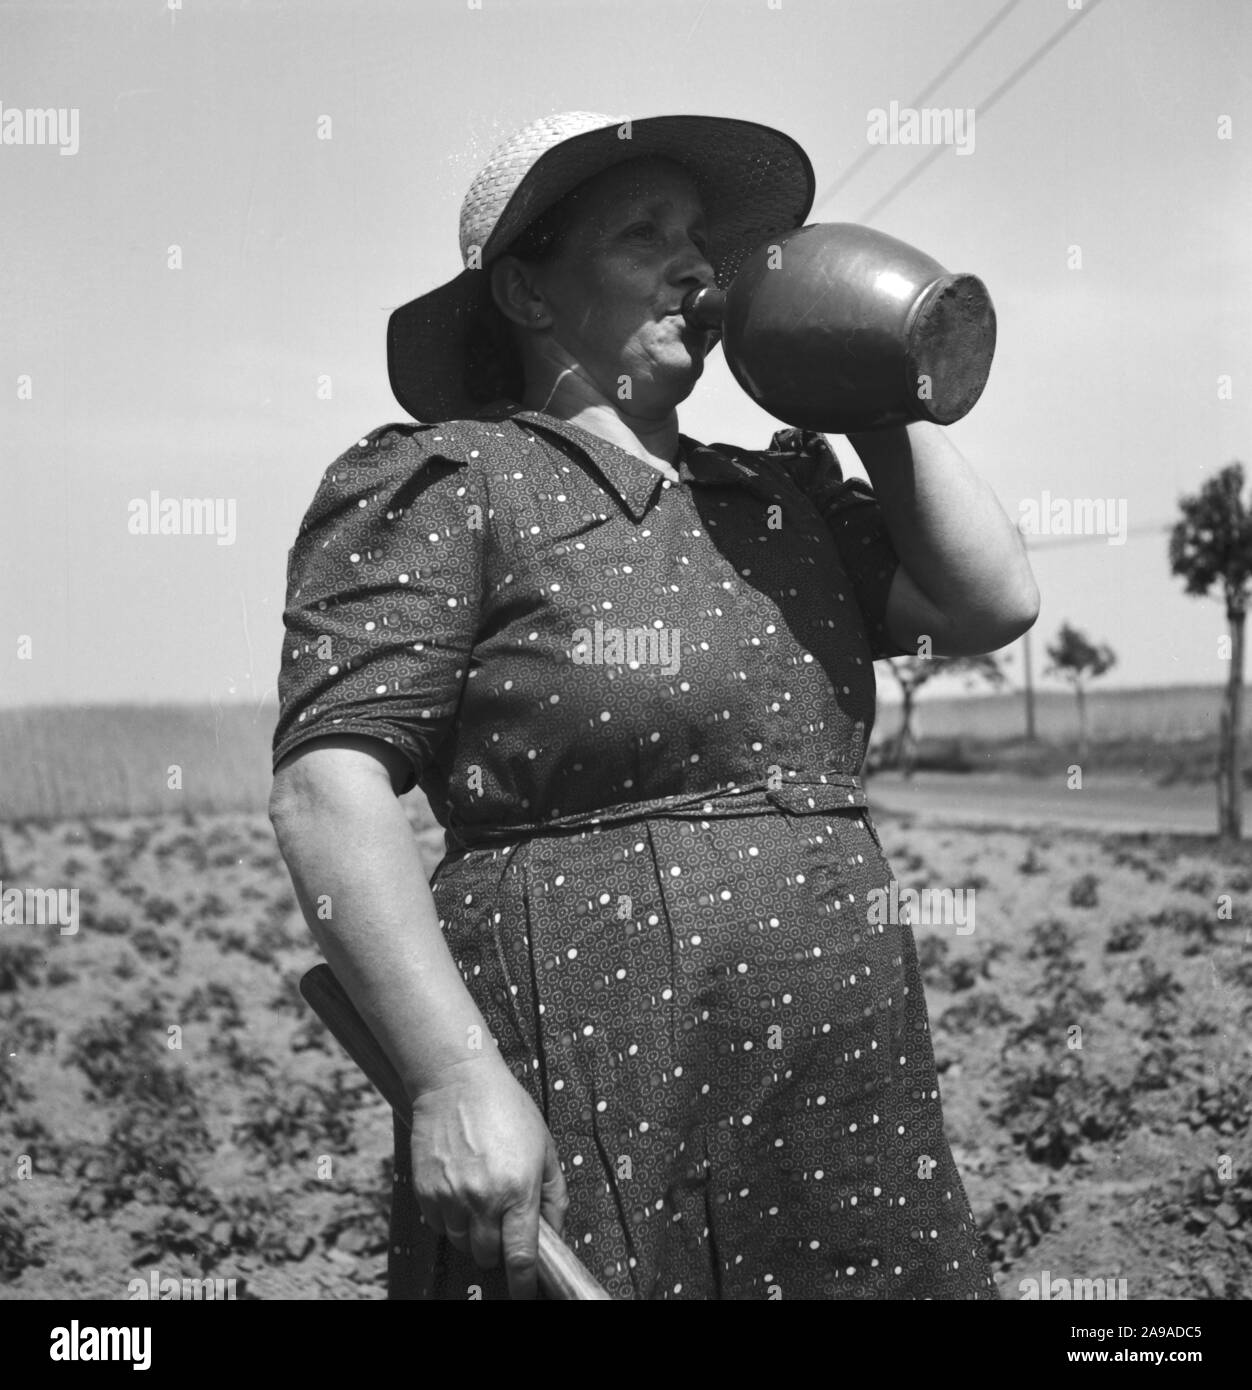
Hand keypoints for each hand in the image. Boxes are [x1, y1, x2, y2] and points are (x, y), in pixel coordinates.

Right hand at [409, 1057, 568, 1299]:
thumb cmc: (506, 1108)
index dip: (524, 1286)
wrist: (457, 1081)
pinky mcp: (425, 1191)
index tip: (525, 1295)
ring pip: (462, 1243)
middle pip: (487, 1256)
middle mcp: (483, 1199)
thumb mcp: (544, 1148)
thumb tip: (555, 1234)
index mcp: (518, 1190)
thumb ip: (554, 1195)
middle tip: (502, 1221)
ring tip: (480, 1196)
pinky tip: (459, 1187)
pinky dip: (449, 1218)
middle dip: (498, 1249)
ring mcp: (450, 1196)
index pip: (520, 1258)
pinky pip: (438, 1225)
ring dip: (473, 1233)